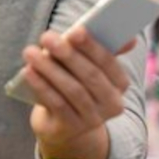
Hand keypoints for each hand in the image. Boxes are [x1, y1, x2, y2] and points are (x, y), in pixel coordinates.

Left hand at [20, 26, 134, 158]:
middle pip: (90, 75)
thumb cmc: (74, 82)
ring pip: (72, 89)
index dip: (91, 46)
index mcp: (120, 83)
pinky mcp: (71, 128)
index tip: (74, 30)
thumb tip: (130, 39)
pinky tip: (29, 71)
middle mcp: (111, 103)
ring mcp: (92, 119)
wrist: (60, 123)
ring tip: (30, 52)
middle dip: (67, 54)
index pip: (108, 62)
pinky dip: (42, 86)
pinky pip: (57, 104)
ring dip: (50, 68)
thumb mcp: (85, 66)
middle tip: (47, 37)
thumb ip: (97, 49)